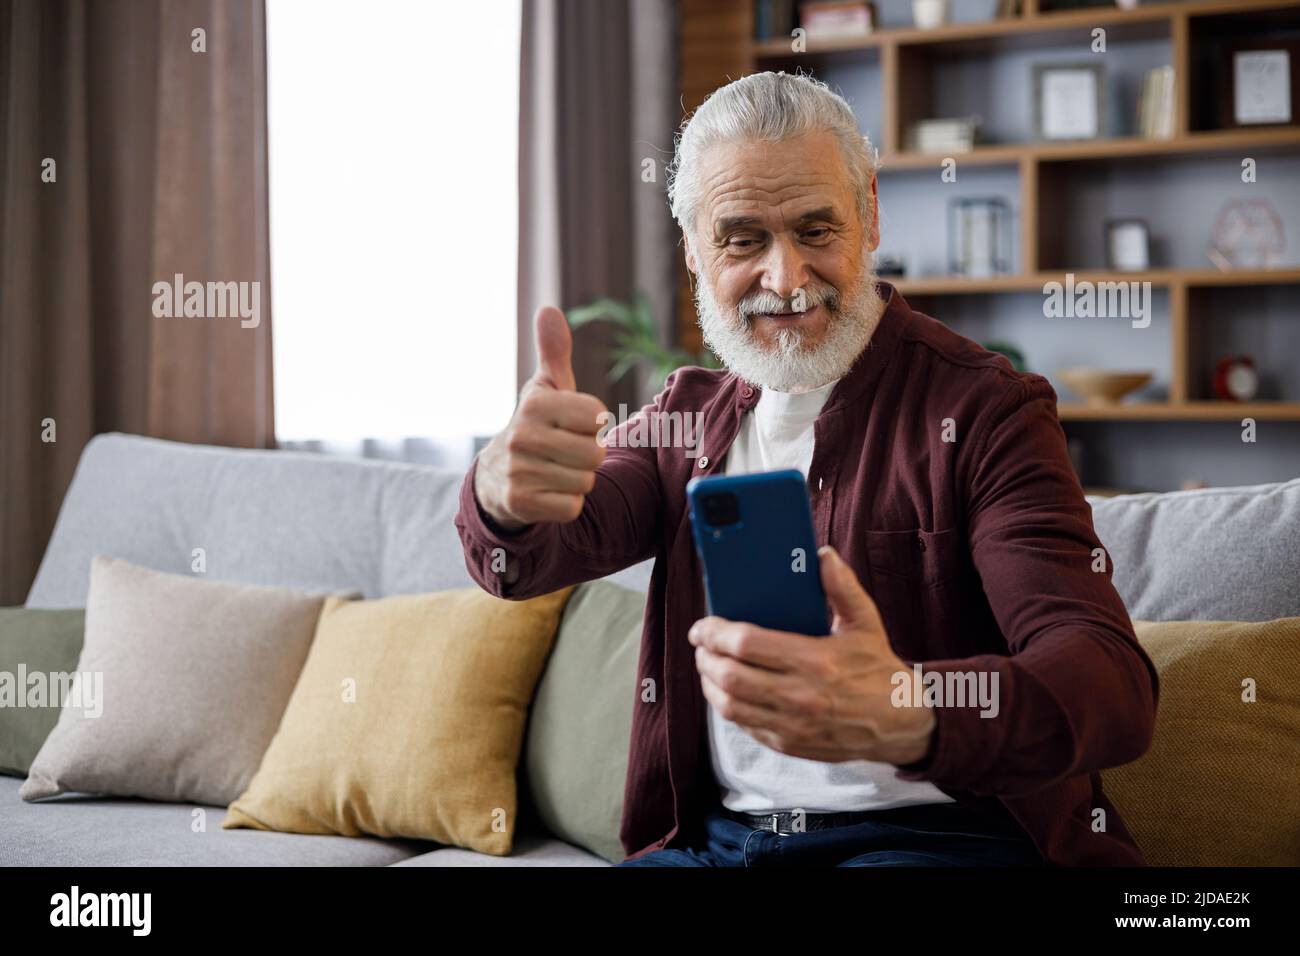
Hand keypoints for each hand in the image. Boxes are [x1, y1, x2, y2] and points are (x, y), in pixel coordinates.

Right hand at [475, 306, 608, 530]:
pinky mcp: (520, 503)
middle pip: (596, 453)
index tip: (571, 425)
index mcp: (535, 404)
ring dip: (577, 480)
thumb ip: (554, 352)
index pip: (597, 416)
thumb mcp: (544, 388)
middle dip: (588, 456)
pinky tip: (547, 492)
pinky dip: (566, 504)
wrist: (495, 477)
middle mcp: (523, 435)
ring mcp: (519, 471)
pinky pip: (572, 507)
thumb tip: (549, 309)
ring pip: (585, 482)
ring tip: (554, 471)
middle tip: (564, 453)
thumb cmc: (535, 426)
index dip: (592, 424)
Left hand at [688, 546, 935, 765]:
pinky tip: (728, 692)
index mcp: (815, 660)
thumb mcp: (865, 624)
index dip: (715, 632)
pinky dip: (729, 707)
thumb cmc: (879, 670)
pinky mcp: (789, 744)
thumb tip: (822, 555)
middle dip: (705, 658)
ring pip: (729, 706)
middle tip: (702, 644)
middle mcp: (799, 696)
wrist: (902, 725)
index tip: (703, 626)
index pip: (746, 643)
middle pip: (729, 676)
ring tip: (709, 667)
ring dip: (710, 684)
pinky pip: (745, 725)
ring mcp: (792, 725)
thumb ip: (842, 587)